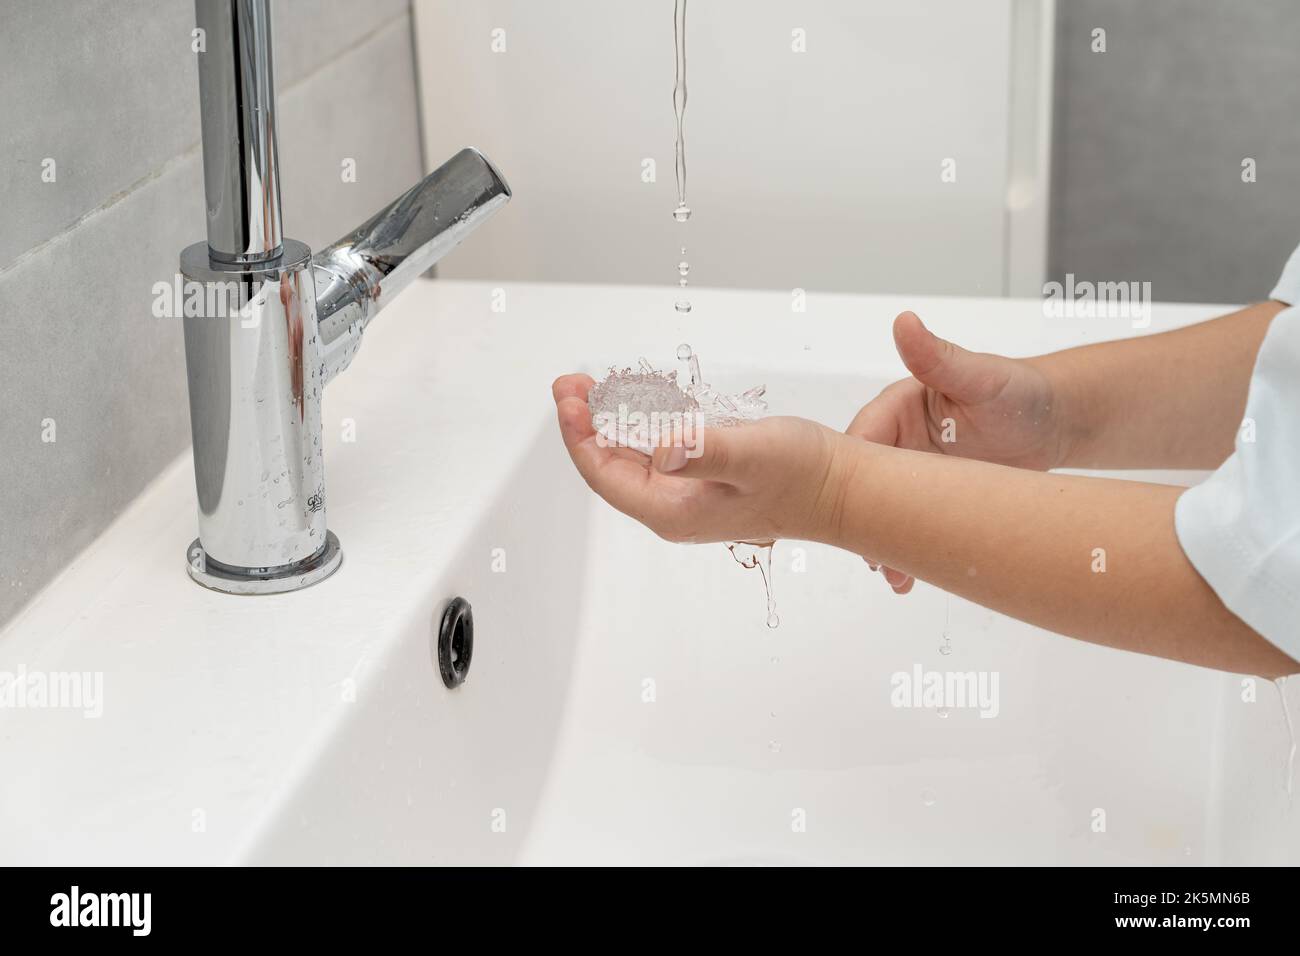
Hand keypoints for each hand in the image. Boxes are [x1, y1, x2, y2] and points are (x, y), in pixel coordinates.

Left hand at [553, 374, 850, 544]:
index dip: (580, 435)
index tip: (569, 397)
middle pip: (610, 465)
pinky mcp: (701, 480)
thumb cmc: (802, 475)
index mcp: (672, 511)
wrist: (840, 488)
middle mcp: (672, 508)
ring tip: (592, 386)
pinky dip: (640, 424)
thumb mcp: (752, 456)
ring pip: (631, 457)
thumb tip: (661, 451)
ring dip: (610, 421)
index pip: (604, 474)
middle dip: (587, 422)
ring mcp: (686, 496)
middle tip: (571, 382)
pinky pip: (656, 452)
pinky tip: (636, 401)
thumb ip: (703, 452)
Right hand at [847, 311, 1063, 593]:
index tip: (853, 507)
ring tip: (893, 577)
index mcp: (895, 408)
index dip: (852, 476)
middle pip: (866, 485)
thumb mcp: (980, 376)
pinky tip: (906, 578)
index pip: (860, 443)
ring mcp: (910, 472)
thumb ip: (939, 357)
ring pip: (883, 510)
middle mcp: (895, 440)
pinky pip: (908, 523)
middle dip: (866, 521)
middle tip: (873, 558)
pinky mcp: (928, 496)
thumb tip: (904, 321)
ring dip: (884, 543)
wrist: (1051, 423)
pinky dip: (906, 549)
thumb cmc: (1019, 392)